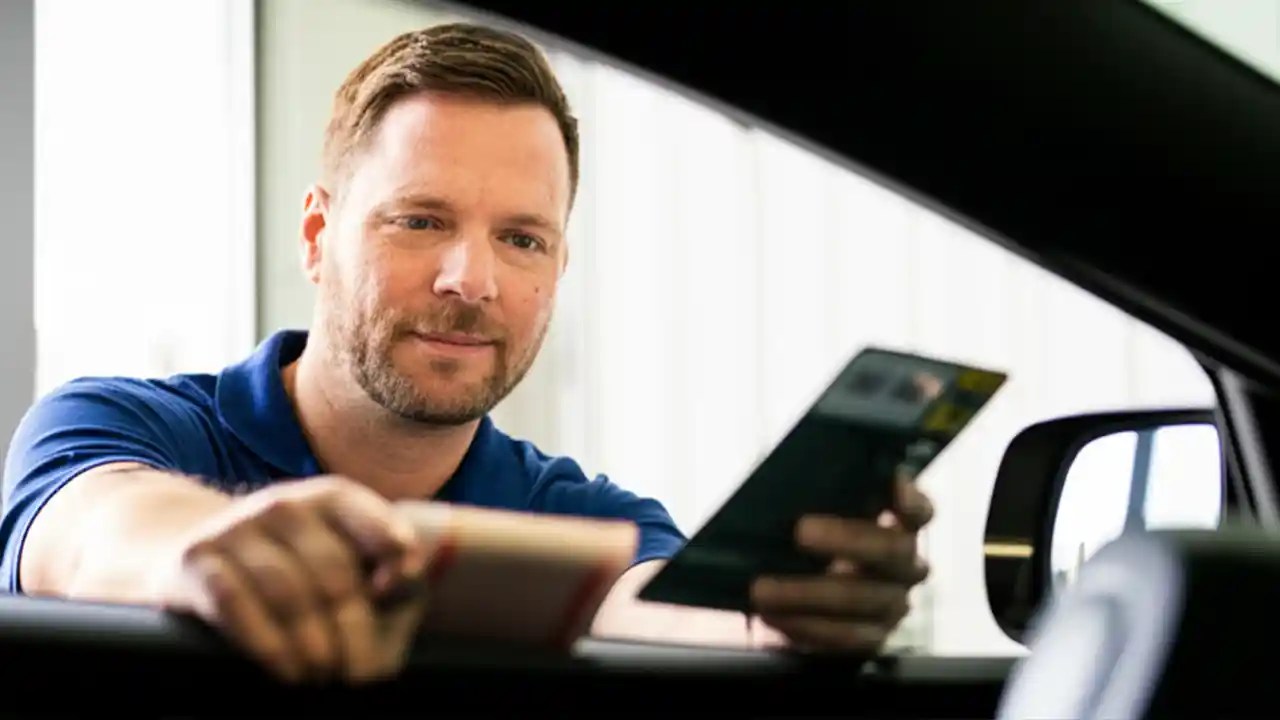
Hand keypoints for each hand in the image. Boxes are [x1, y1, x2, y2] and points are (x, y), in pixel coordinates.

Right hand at [154, 476, 430, 683]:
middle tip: (360, 674)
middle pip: (334, 571)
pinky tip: (288, 671)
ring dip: (313, 644)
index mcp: (333, 498)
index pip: (377, 523)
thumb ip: (395, 570)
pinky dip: (268, 645)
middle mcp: (285, 504)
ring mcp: (237, 528)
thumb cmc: (300, 570)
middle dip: (353, 629)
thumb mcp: (350, 561)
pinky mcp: (198, 559)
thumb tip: (412, 574)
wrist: (201, 557)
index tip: (393, 592)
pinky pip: (236, 605)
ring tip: (324, 676)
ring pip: (288, 592)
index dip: (394, 555)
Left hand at [749, 471, 933, 652]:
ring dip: (810, 595)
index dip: (912, 500)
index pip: (920, 511)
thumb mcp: (818, 515)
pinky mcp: (875, 637)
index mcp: (900, 527)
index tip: (895, 485)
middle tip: (800, 532)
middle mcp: (906, 565)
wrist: (803, 597)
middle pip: (892, 551)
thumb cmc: (813, 540)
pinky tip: (774, 617)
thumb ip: (820, 500)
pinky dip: (808, 627)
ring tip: (764, 590)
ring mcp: (895, 604)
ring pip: (866, 600)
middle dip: (846, 540)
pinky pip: (849, 638)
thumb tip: (786, 491)